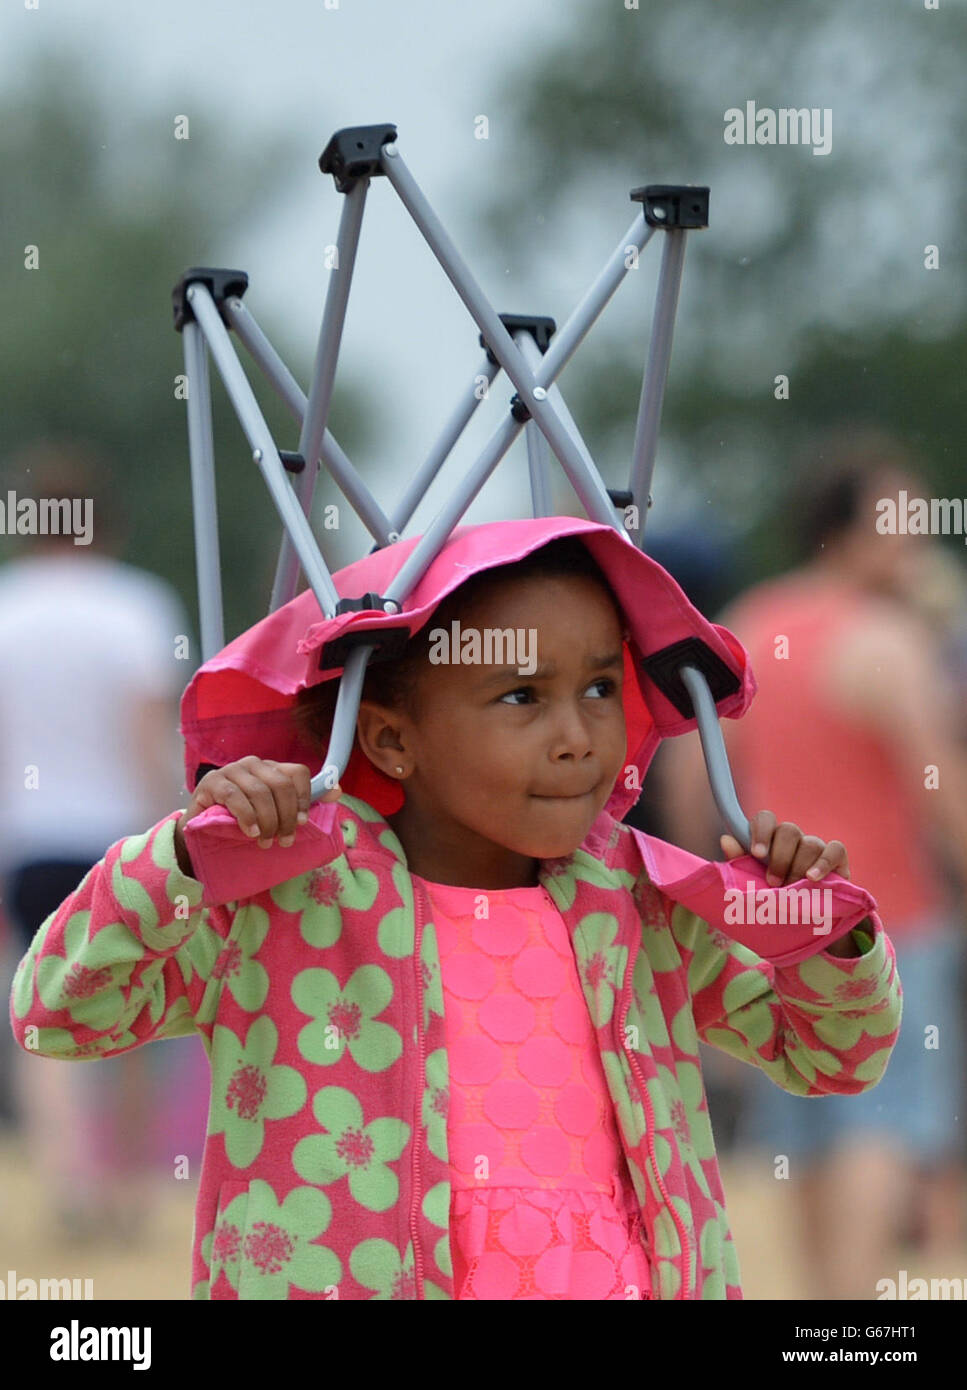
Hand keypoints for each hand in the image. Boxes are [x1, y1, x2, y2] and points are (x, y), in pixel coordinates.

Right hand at [174, 757, 341, 875]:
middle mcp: (253, 764)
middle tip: (284, 840)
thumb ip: (302, 802)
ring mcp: (232, 770)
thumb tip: (338, 791)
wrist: (200, 829)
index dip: (304, 798)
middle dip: (286, 816)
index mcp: (271, 768)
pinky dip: (246, 816)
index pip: (297, 772)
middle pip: (281, 785)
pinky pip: (235, 797)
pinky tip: (250, 832)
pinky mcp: (213, 782)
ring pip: (261, 792)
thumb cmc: (241, 820)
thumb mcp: (274, 812)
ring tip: (265, 841)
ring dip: (267, 821)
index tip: (301, 823)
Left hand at [719, 809, 849, 886]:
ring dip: (799, 866)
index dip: (761, 831)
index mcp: (770, 841)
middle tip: (773, 882)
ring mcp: (816, 847)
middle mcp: (793, 839)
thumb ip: (740, 863)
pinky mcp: (838, 859)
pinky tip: (813, 879)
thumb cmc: (774, 899)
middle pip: (788, 830)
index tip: (757, 854)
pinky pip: (835, 850)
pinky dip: (823, 863)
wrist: (805, 924)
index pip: (766, 819)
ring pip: (810, 843)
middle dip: (780, 857)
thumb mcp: (754, 884)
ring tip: (792, 889)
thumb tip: (725, 840)